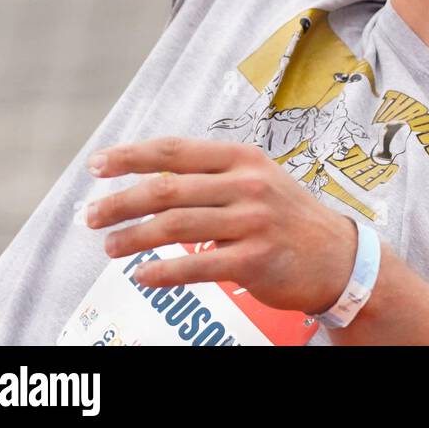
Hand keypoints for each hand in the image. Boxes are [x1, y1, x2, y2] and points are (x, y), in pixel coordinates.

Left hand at [84, 136, 357, 315]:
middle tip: (91, 215)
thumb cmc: (286, 215)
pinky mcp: (255, 259)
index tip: (97, 165)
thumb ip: (211, 175)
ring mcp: (251, 222)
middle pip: (168, 189)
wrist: (337, 256)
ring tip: (109, 246)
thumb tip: (151, 176)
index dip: (131, 157)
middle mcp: (246, 184)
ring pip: (176, 226)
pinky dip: (164, 271)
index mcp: (241, 158)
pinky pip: (198, 265)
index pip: (175, 151)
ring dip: (133, 236)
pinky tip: (142, 276)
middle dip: (121, 201)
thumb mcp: (256, 178)